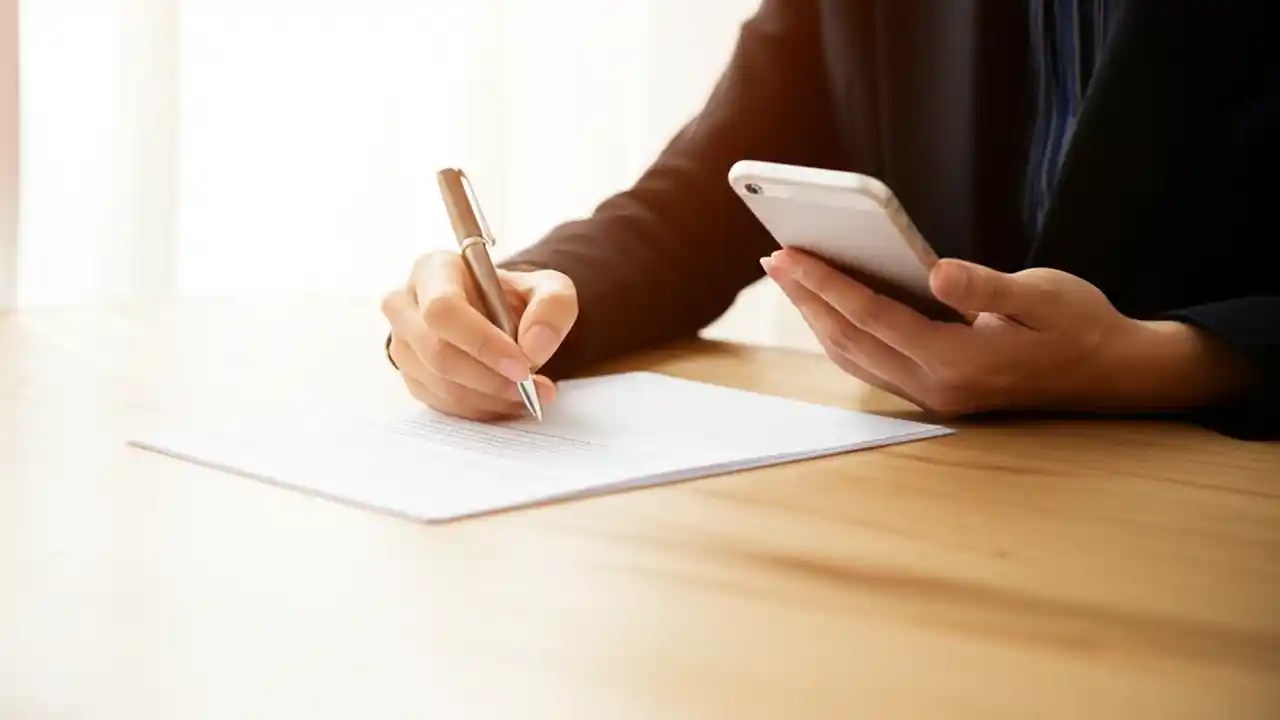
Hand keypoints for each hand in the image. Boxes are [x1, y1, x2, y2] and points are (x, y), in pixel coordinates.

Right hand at [381, 251, 577, 419]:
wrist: (497, 316)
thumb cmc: (515, 297)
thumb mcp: (548, 287)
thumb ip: (552, 307)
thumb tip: (534, 346)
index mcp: (433, 270)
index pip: (444, 309)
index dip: (482, 342)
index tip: (522, 365)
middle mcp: (405, 305)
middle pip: (438, 352)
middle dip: (491, 379)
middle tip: (533, 388)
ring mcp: (402, 344)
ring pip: (441, 384)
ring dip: (491, 398)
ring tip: (531, 394)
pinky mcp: (410, 376)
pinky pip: (443, 403)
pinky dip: (482, 409)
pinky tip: (508, 400)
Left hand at [762, 249, 1250, 415]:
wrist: (1111, 376)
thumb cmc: (1081, 327)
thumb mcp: (1045, 297)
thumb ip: (988, 288)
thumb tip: (938, 273)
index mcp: (957, 361)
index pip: (871, 316)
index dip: (825, 283)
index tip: (789, 253)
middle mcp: (935, 386)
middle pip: (850, 339)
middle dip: (806, 297)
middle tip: (772, 256)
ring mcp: (933, 395)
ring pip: (854, 356)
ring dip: (817, 317)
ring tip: (788, 278)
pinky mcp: (935, 392)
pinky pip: (870, 363)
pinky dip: (840, 333)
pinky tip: (828, 307)